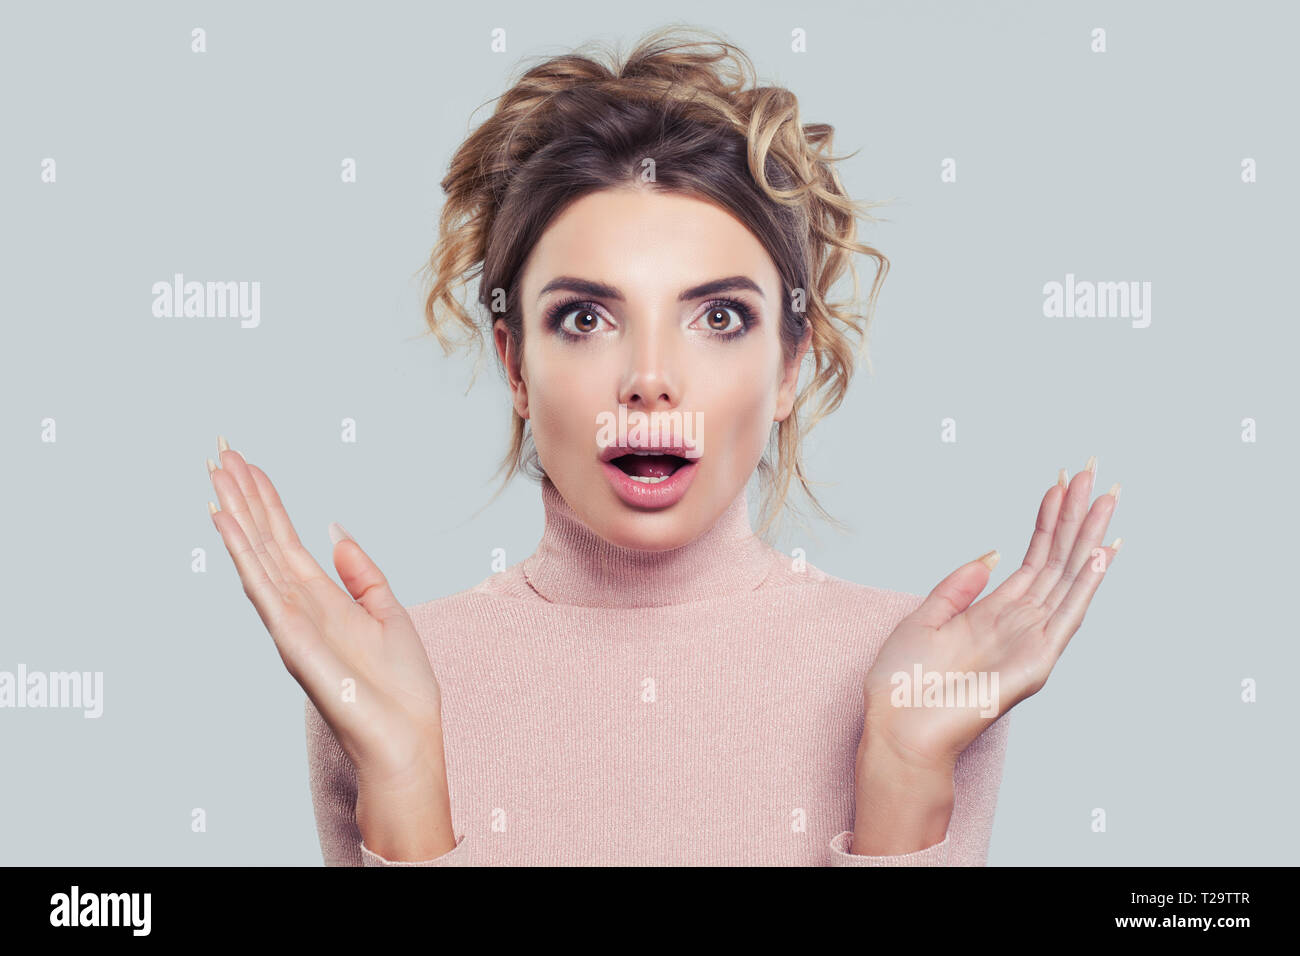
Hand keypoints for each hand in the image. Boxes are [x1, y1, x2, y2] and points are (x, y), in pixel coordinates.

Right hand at [205, 436, 446, 790]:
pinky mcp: (292, 638)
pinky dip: (244, 554)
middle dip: (241, 495)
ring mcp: (290, 620)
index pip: (285, 537)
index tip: (245, 462)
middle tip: (218, 451)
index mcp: (321, 595)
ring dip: (234, 515)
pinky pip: (262, 588)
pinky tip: (226, 524)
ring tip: (215, 475)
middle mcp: (298, 603)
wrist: (406, 734)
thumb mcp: (388, 611)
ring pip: (256, 555)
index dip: (266, 499)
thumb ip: (361, 572)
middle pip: (263, 538)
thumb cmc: (399, 685)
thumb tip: (335, 531)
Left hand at [860, 458, 1121, 774]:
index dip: (1049, 518)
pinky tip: (1101, 555)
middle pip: (1058, 559)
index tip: (1063, 480)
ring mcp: (1032, 642)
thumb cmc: (903, 683)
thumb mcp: (924, 618)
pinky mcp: (1036, 662)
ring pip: (1069, 579)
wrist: (898, 728)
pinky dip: (1086, 586)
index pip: (1033, 557)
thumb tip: (992, 554)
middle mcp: (1020, 624)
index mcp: (994, 613)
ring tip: (1108, 499)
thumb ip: (958, 587)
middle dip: (1078, 515)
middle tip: (1098, 472)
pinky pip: (1066, 617)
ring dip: (1090, 538)